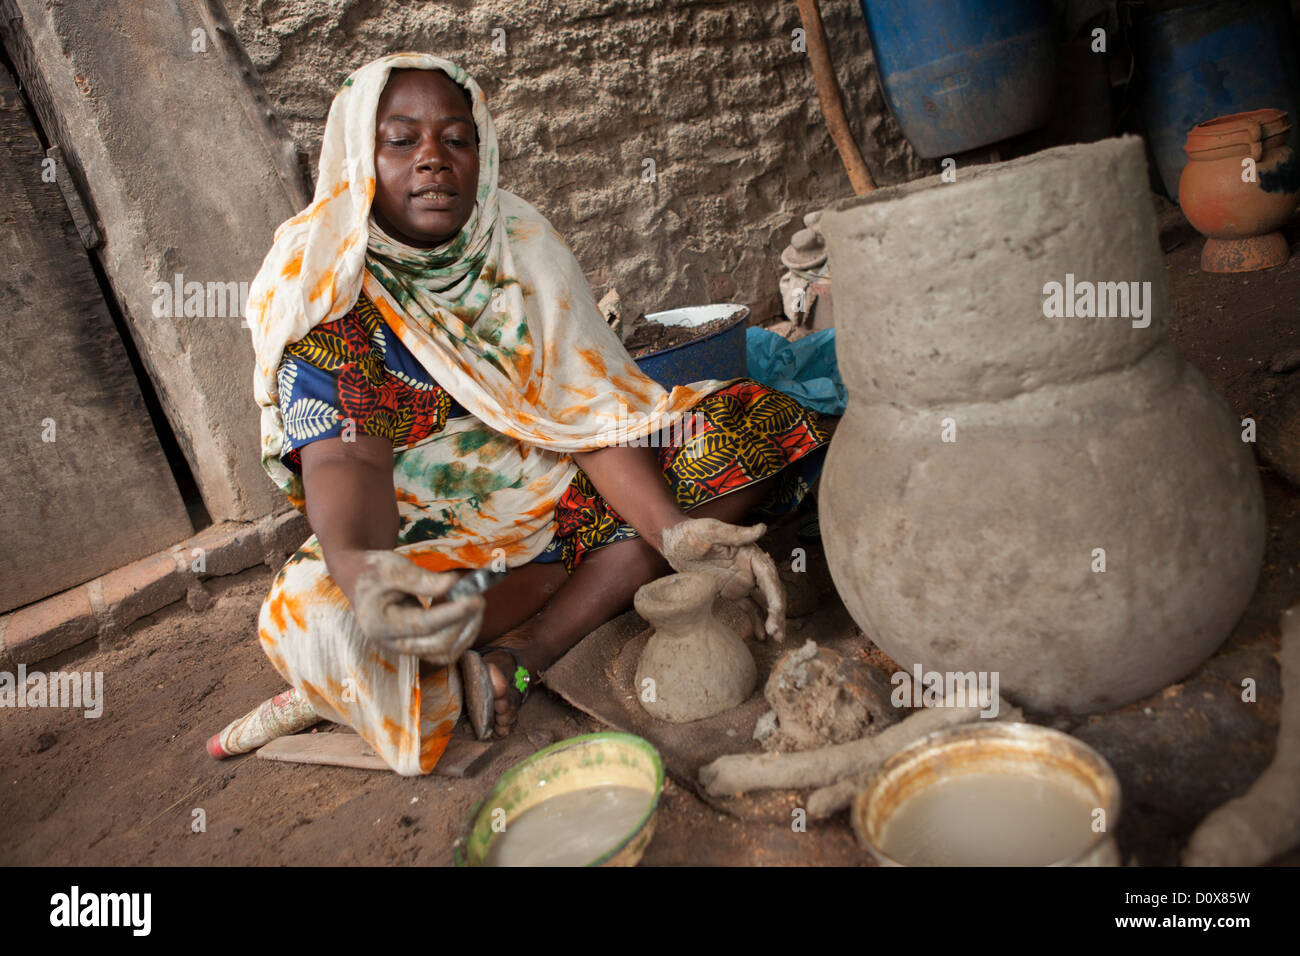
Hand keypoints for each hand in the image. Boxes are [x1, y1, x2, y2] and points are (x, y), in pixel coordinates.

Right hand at [349, 550, 484, 663]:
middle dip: (463, 622)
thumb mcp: (391, 567)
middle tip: (478, 597)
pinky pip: (446, 650)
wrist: (360, 580)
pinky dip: (462, 635)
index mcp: (380, 624)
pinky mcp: (418, 646)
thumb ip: (421, 579)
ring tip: (475, 604)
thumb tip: (453, 584)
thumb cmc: (373, 571)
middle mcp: (392, 643)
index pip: (423, 625)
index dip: (452, 613)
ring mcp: (406, 647)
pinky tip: (468, 614)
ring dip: (467, 631)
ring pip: (446, 653)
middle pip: (438, 645)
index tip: (474, 599)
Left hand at [661, 517, 785, 641]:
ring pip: (763, 602)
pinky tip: (761, 635)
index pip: (768, 575)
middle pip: (770, 591)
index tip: (777, 610)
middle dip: (777, 612)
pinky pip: (748, 607)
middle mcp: (750, 568)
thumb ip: (736, 533)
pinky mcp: (732, 591)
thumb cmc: (690, 532)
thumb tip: (763, 528)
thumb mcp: (711, 531)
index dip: (775, 594)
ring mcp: (742, 581)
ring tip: (776, 638)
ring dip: (772, 619)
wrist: (672, 543)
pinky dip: (756, 620)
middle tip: (777, 632)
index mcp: (749, 553)